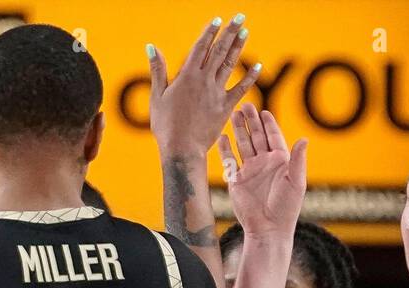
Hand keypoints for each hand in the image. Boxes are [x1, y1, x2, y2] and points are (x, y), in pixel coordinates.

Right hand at [148, 15, 259, 156]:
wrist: (182, 149)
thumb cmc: (165, 125)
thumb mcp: (157, 96)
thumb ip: (157, 70)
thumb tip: (151, 46)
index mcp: (187, 76)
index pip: (201, 47)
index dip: (210, 33)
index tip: (218, 20)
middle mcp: (204, 81)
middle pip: (218, 51)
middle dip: (229, 32)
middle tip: (239, 17)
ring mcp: (216, 93)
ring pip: (229, 65)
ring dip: (238, 47)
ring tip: (245, 31)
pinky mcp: (225, 107)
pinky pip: (240, 89)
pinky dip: (249, 77)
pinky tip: (258, 66)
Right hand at [217, 103, 306, 237]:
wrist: (268, 228)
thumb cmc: (286, 208)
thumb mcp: (296, 182)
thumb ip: (298, 159)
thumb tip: (304, 138)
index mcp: (280, 162)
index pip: (274, 137)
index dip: (268, 123)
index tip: (263, 111)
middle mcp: (265, 163)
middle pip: (257, 136)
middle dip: (251, 121)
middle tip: (245, 105)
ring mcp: (250, 171)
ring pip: (243, 144)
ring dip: (239, 129)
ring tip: (233, 114)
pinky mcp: (237, 180)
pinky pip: (230, 160)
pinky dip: (225, 148)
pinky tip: (222, 136)